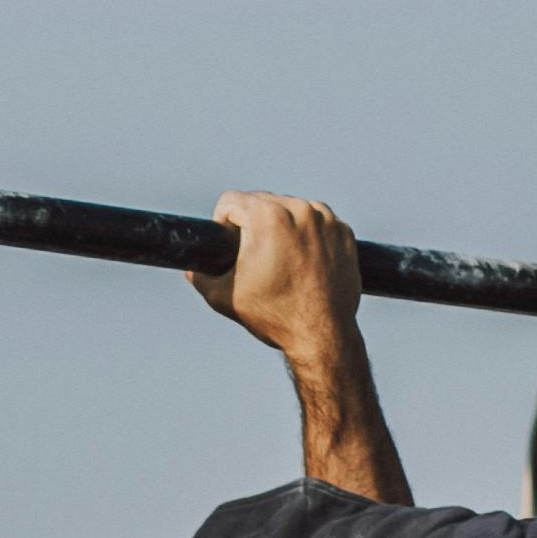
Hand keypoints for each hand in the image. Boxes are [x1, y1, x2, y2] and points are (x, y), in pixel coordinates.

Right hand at [194, 191, 361, 365]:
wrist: (322, 336)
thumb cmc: (274, 316)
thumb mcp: (225, 297)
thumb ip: (202, 277)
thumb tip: (193, 269)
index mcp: (268, 217)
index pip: (231, 201)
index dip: (223, 223)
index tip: (229, 244)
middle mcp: (300, 210)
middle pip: (263, 202)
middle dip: (254, 224)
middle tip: (254, 256)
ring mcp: (326, 220)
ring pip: (292, 209)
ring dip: (282, 226)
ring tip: (280, 259)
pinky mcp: (344, 232)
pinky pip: (317, 222)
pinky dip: (309, 235)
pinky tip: (303, 261)